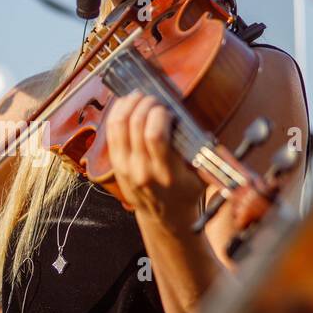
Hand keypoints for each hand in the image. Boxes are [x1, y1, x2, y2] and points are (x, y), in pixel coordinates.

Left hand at [105, 91, 205, 225]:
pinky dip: (117, 113)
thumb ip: (200, 153)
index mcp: (166, 174)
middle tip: (155, 99)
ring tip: (140, 96)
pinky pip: (111, 132)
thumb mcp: (201, 177)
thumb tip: (197, 124)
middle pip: (135, 125)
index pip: (155, 136)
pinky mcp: (115, 164)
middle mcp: (142, 170)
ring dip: (129, 104)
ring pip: (119, 125)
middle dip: (145, 104)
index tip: (168, 110)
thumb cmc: (186, 193)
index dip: (159, 115)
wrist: (165, 216)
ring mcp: (125, 167)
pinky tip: (127, 104)